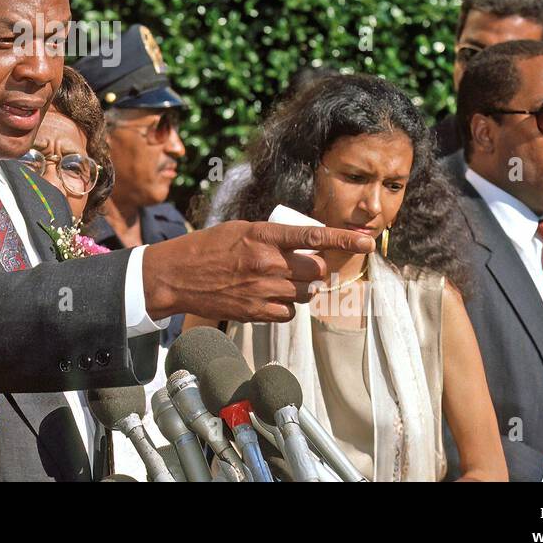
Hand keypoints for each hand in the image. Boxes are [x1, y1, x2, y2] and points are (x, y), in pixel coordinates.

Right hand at [141, 220, 373, 322]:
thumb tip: (304, 246)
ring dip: (301, 287)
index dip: (345, 240)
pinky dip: (285, 306)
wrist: (176, 276)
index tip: (367, 242)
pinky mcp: (255, 311)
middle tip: (303, 264)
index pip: (313, 236)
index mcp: (262, 235)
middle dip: (317, 268)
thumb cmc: (206, 247)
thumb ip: (272, 237)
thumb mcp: (240, 229)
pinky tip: (268, 296)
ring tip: (278, 279)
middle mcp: (266, 262)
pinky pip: (288, 312)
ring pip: (305, 292)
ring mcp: (262, 290)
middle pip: (316, 270)